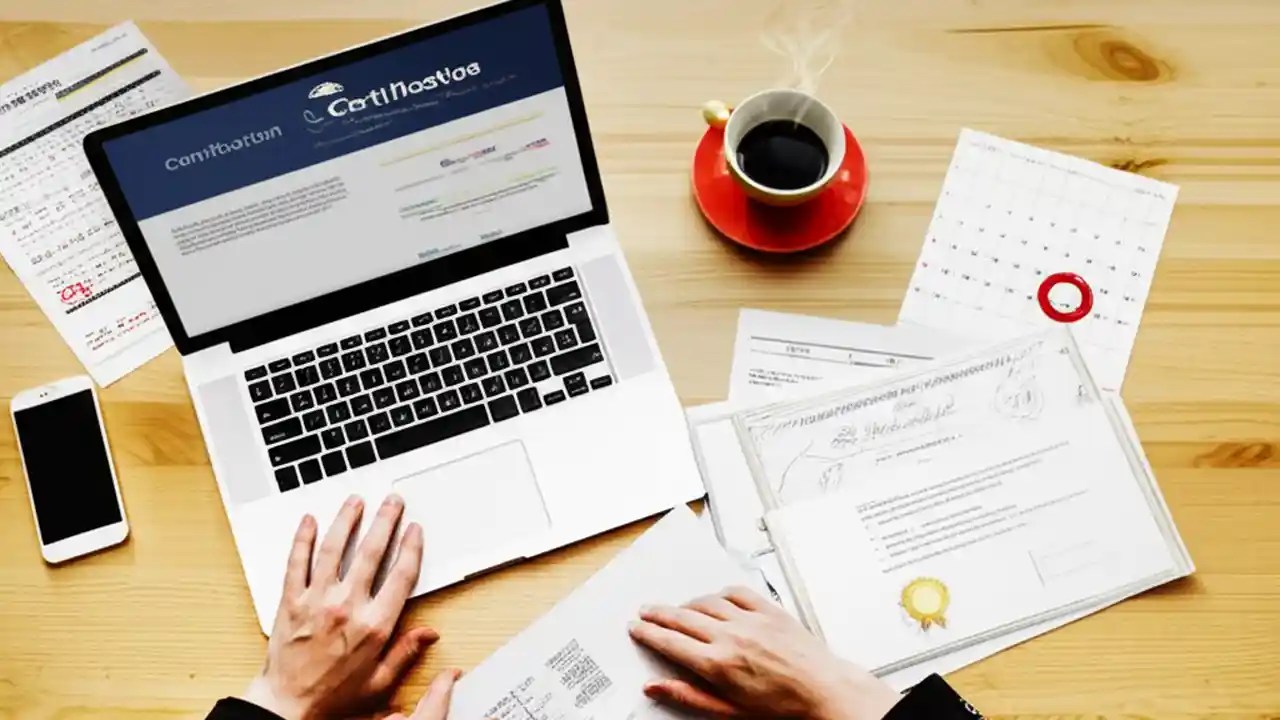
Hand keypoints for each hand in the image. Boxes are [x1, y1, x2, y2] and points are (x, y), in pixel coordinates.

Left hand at [242, 494, 448, 719]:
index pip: (400, 576)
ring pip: (334, 549)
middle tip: (392, 501)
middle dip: (384, 521)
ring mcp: (317, 601)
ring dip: (346, 521)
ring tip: (355, 501)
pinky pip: (296, 563)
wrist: (288, 706)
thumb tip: (429, 634)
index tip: (414, 530)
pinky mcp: (290, 601)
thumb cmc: (333, 696)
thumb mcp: (379, 681)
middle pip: (371, 552)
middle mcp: (347, 606)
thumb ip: (405, 652)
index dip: (410, 548)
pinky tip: (309, 521)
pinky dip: (302, 539)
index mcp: (374, 625)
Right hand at [629, 586, 900, 719]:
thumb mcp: (729, 713)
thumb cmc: (783, 709)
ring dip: (686, 603)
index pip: (670, 642)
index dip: (648, 633)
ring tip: (677, 608)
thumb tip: (657, 687)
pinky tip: (716, 599)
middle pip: (682, 617)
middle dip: (659, 613)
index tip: (637, 628)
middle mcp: (731, 637)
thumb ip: (689, 696)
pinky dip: (721, 594)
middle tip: (646, 611)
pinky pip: (737, 593)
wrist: (824, 694)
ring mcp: (751, 621)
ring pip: (707, 602)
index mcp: (718, 665)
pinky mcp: (770, 611)